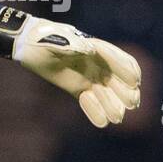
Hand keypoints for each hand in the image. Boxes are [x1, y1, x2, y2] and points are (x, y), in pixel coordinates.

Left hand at [0, 8, 140, 126]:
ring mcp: (88, 77)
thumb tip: (91, 49)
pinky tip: (102, 123)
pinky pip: (89, 101)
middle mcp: (97, 64)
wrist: (28, 45)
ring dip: (112, 106)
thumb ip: (72, 44)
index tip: (134, 83)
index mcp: (96, 49)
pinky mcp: (77, 88)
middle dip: (125, 92)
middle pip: (117, 80)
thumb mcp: (55, 39)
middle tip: (131, 105)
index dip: (127, 71)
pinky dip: (95, 111)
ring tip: (116, 119)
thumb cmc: (43, 37)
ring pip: (105, 94)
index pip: (119, 60)